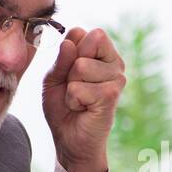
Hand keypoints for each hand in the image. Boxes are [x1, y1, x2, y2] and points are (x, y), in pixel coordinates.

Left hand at [42, 27, 124, 171]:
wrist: (70, 140)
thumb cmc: (64, 107)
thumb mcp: (53, 79)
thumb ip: (60, 59)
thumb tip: (70, 43)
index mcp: (102, 53)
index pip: (81, 31)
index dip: (68, 51)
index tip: (69, 73)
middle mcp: (114, 63)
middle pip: (84, 43)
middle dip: (69, 68)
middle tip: (74, 88)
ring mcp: (117, 78)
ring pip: (80, 66)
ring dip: (71, 87)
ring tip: (79, 100)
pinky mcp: (112, 95)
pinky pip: (79, 88)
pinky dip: (74, 100)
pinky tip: (83, 109)